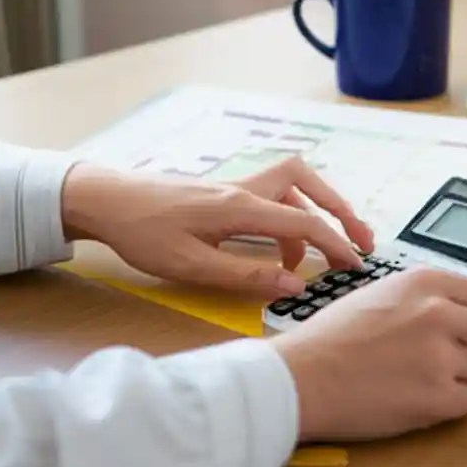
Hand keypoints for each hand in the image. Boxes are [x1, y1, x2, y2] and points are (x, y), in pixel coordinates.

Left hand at [61, 157, 374, 297]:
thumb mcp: (191, 265)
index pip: (304, 222)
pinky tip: (281, 249)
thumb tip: (294, 284)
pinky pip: (273, 196)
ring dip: (316, 211)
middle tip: (361, 239)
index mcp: (241, 207)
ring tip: (321, 252)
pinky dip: (289, 217)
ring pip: (294, 184)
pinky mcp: (226, 192)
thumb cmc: (142, 233)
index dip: (336, 243)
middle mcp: (246, 189)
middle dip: (340, 209)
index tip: (356, 265)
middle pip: (309, 182)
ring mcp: (236, 186)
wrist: (105, 199)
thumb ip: (246, 275)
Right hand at [271, 268, 466, 440]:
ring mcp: (440, 356)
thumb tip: (466, 312)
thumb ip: (427, 298)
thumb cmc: (331, 338)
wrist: (300, 377)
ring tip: (430, 380)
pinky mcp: (436, 396)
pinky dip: (454, 404)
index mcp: (427, 283)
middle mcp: (439, 313)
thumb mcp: (382, 293)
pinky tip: (427, 399)